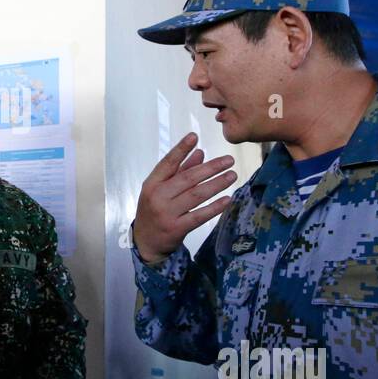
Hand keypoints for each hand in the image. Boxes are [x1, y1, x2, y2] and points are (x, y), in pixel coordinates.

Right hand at [133, 132, 236, 263]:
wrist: (145, 241)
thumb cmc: (154, 210)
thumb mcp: (160, 189)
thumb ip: (179, 170)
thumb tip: (200, 152)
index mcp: (152, 184)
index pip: (167, 163)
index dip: (180, 149)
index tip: (194, 136)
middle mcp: (158, 197)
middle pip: (188, 179)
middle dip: (210, 168)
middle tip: (228, 160)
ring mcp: (167, 214)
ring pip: (196, 195)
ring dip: (217, 184)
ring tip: (232, 175)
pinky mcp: (177, 229)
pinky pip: (199, 216)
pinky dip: (214, 207)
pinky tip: (227, 199)